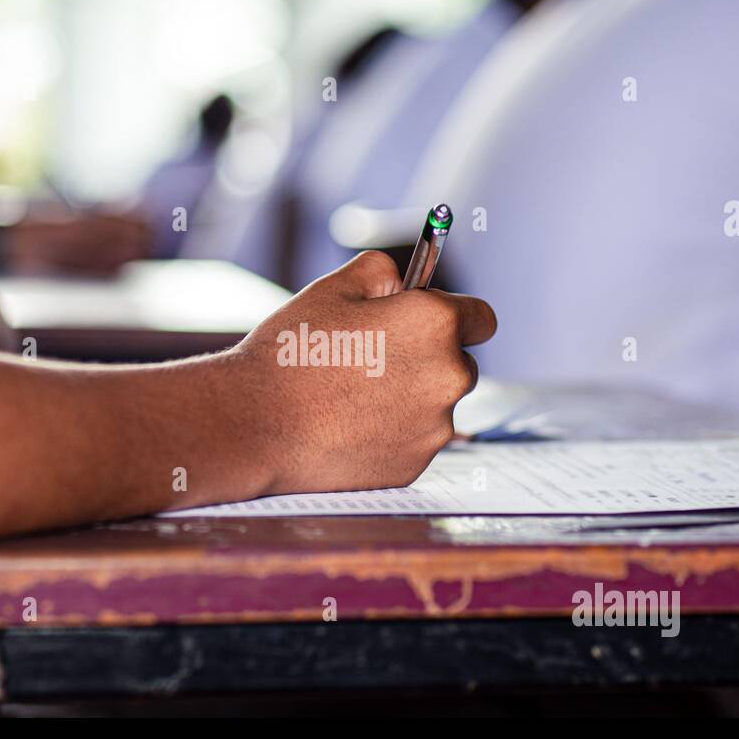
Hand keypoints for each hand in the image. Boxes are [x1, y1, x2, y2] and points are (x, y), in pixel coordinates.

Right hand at [226, 251, 495, 494]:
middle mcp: (449, 376)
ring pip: (436, 406)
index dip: (457, 316)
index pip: (482, 318)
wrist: (256, 424)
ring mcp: (435, 427)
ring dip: (410, 399)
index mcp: (436, 324)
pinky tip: (349, 425)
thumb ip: (383, 273)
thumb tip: (403, 283)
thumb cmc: (292, 353)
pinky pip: (415, 441)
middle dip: (430, 360)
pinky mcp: (415, 465)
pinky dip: (393, 433)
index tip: (434, 323)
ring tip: (353, 396)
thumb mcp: (334, 287)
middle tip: (377, 359)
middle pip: (460, 364)